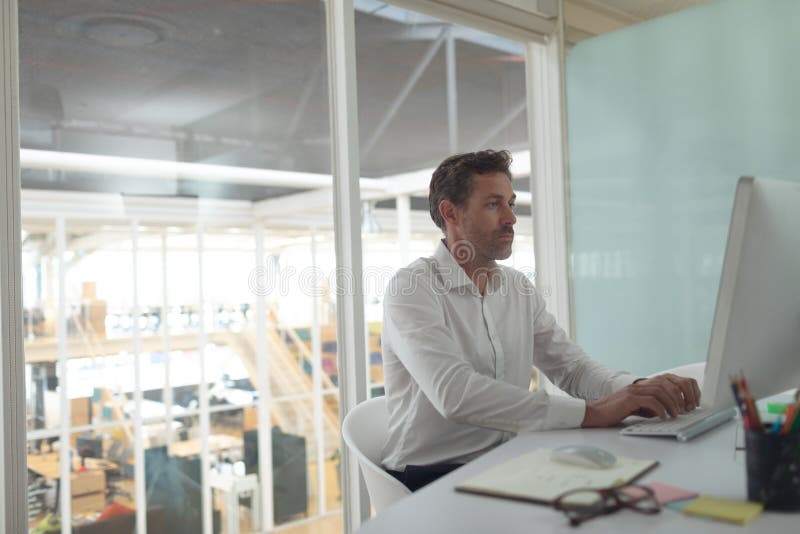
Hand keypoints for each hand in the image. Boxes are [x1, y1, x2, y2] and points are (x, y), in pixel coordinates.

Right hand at [581, 374, 700, 427]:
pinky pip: (650, 400)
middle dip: (681, 395)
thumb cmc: (618, 411)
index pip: (670, 379)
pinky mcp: (629, 398)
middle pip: (668, 382)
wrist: (597, 412)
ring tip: (676, 414)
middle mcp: (640, 384)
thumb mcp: (640, 406)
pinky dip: (660, 409)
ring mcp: (634, 390)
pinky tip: (664, 417)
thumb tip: (673, 410)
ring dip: (672, 403)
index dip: (683, 388)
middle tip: (687, 409)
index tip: (692, 402)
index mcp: (644, 384)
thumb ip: (654, 405)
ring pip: (661, 390)